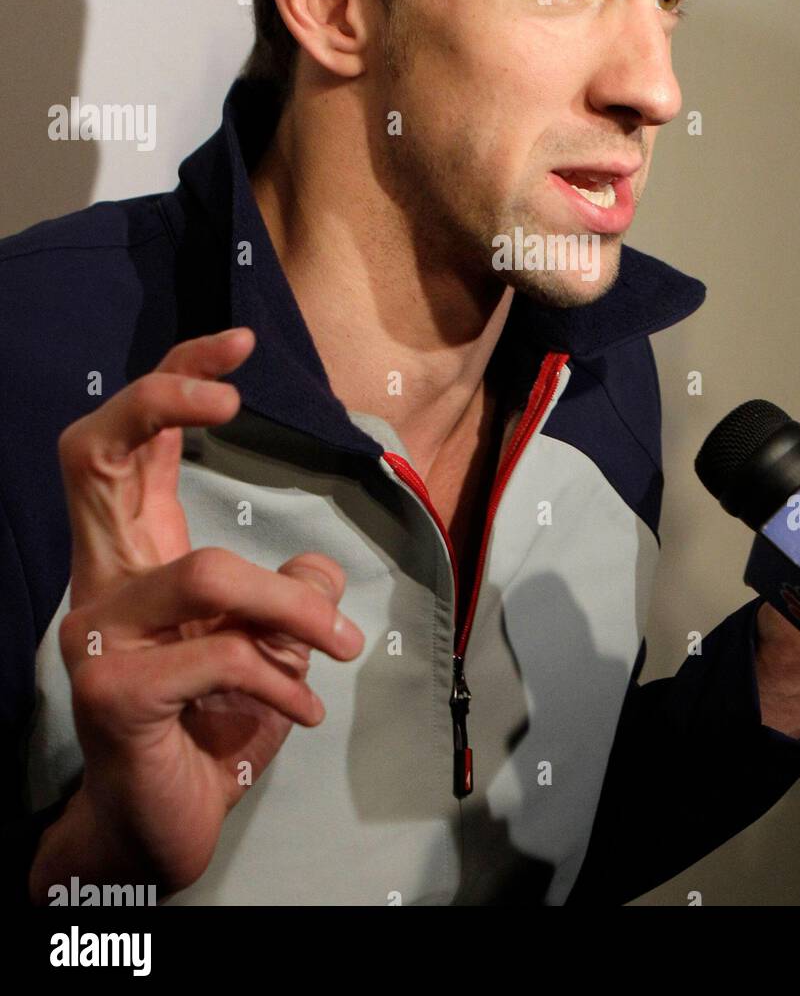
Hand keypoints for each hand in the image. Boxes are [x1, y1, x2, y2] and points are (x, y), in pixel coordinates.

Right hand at [31, 327, 364, 899]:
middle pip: (91, 453)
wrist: (164, 824)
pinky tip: (303, 714)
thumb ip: (288, 596)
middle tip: (233, 397)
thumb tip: (321, 572)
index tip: (237, 343)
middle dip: (162, 401)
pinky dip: (282, 682)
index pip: (125, 441)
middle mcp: (97, 581)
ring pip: (207, 572)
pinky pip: (222, 656)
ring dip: (295, 612)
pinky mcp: (113, 694)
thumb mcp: (266, 643)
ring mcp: (95, 637)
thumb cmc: (213, 722)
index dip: (172, 380)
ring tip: (339, 648)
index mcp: (130, 553)